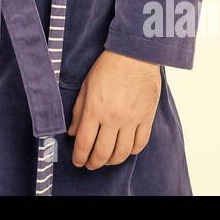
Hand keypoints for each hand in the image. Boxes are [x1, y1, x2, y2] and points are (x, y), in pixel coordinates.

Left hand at [66, 50, 160, 168]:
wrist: (135, 54)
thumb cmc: (108, 66)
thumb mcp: (86, 86)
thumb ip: (78, 111)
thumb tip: (72, 132)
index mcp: (95, 109)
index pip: (84, 143)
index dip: (79, 157)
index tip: (78, 162)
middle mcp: (113, 118)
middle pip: (102, 152)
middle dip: (93, 163)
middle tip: (90, 164)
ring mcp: (132, 119)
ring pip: (122, 152)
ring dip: (112, 161)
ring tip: (106, 160)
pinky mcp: (147, 118)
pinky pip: (140, 143)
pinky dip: (132, 152)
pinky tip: (126, 150)